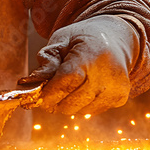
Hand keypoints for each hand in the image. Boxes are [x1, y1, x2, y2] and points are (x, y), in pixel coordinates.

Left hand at [20, 15, 137, 115]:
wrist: (115, 38)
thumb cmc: (83, 38)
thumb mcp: (61, 40)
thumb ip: (47, 61)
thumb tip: (28, 83)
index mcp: (92, 54)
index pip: (67, 80)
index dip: (48, 93)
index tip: (33, 98)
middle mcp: (109, 73)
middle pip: (72, 101)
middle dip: (54, 101)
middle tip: (45, 95)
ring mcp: (117, 88)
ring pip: (80, 110)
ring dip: (67, 103)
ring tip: (66, 87)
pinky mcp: (121, 98)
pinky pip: (91, 111)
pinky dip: (81, 104)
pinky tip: (82, 89)